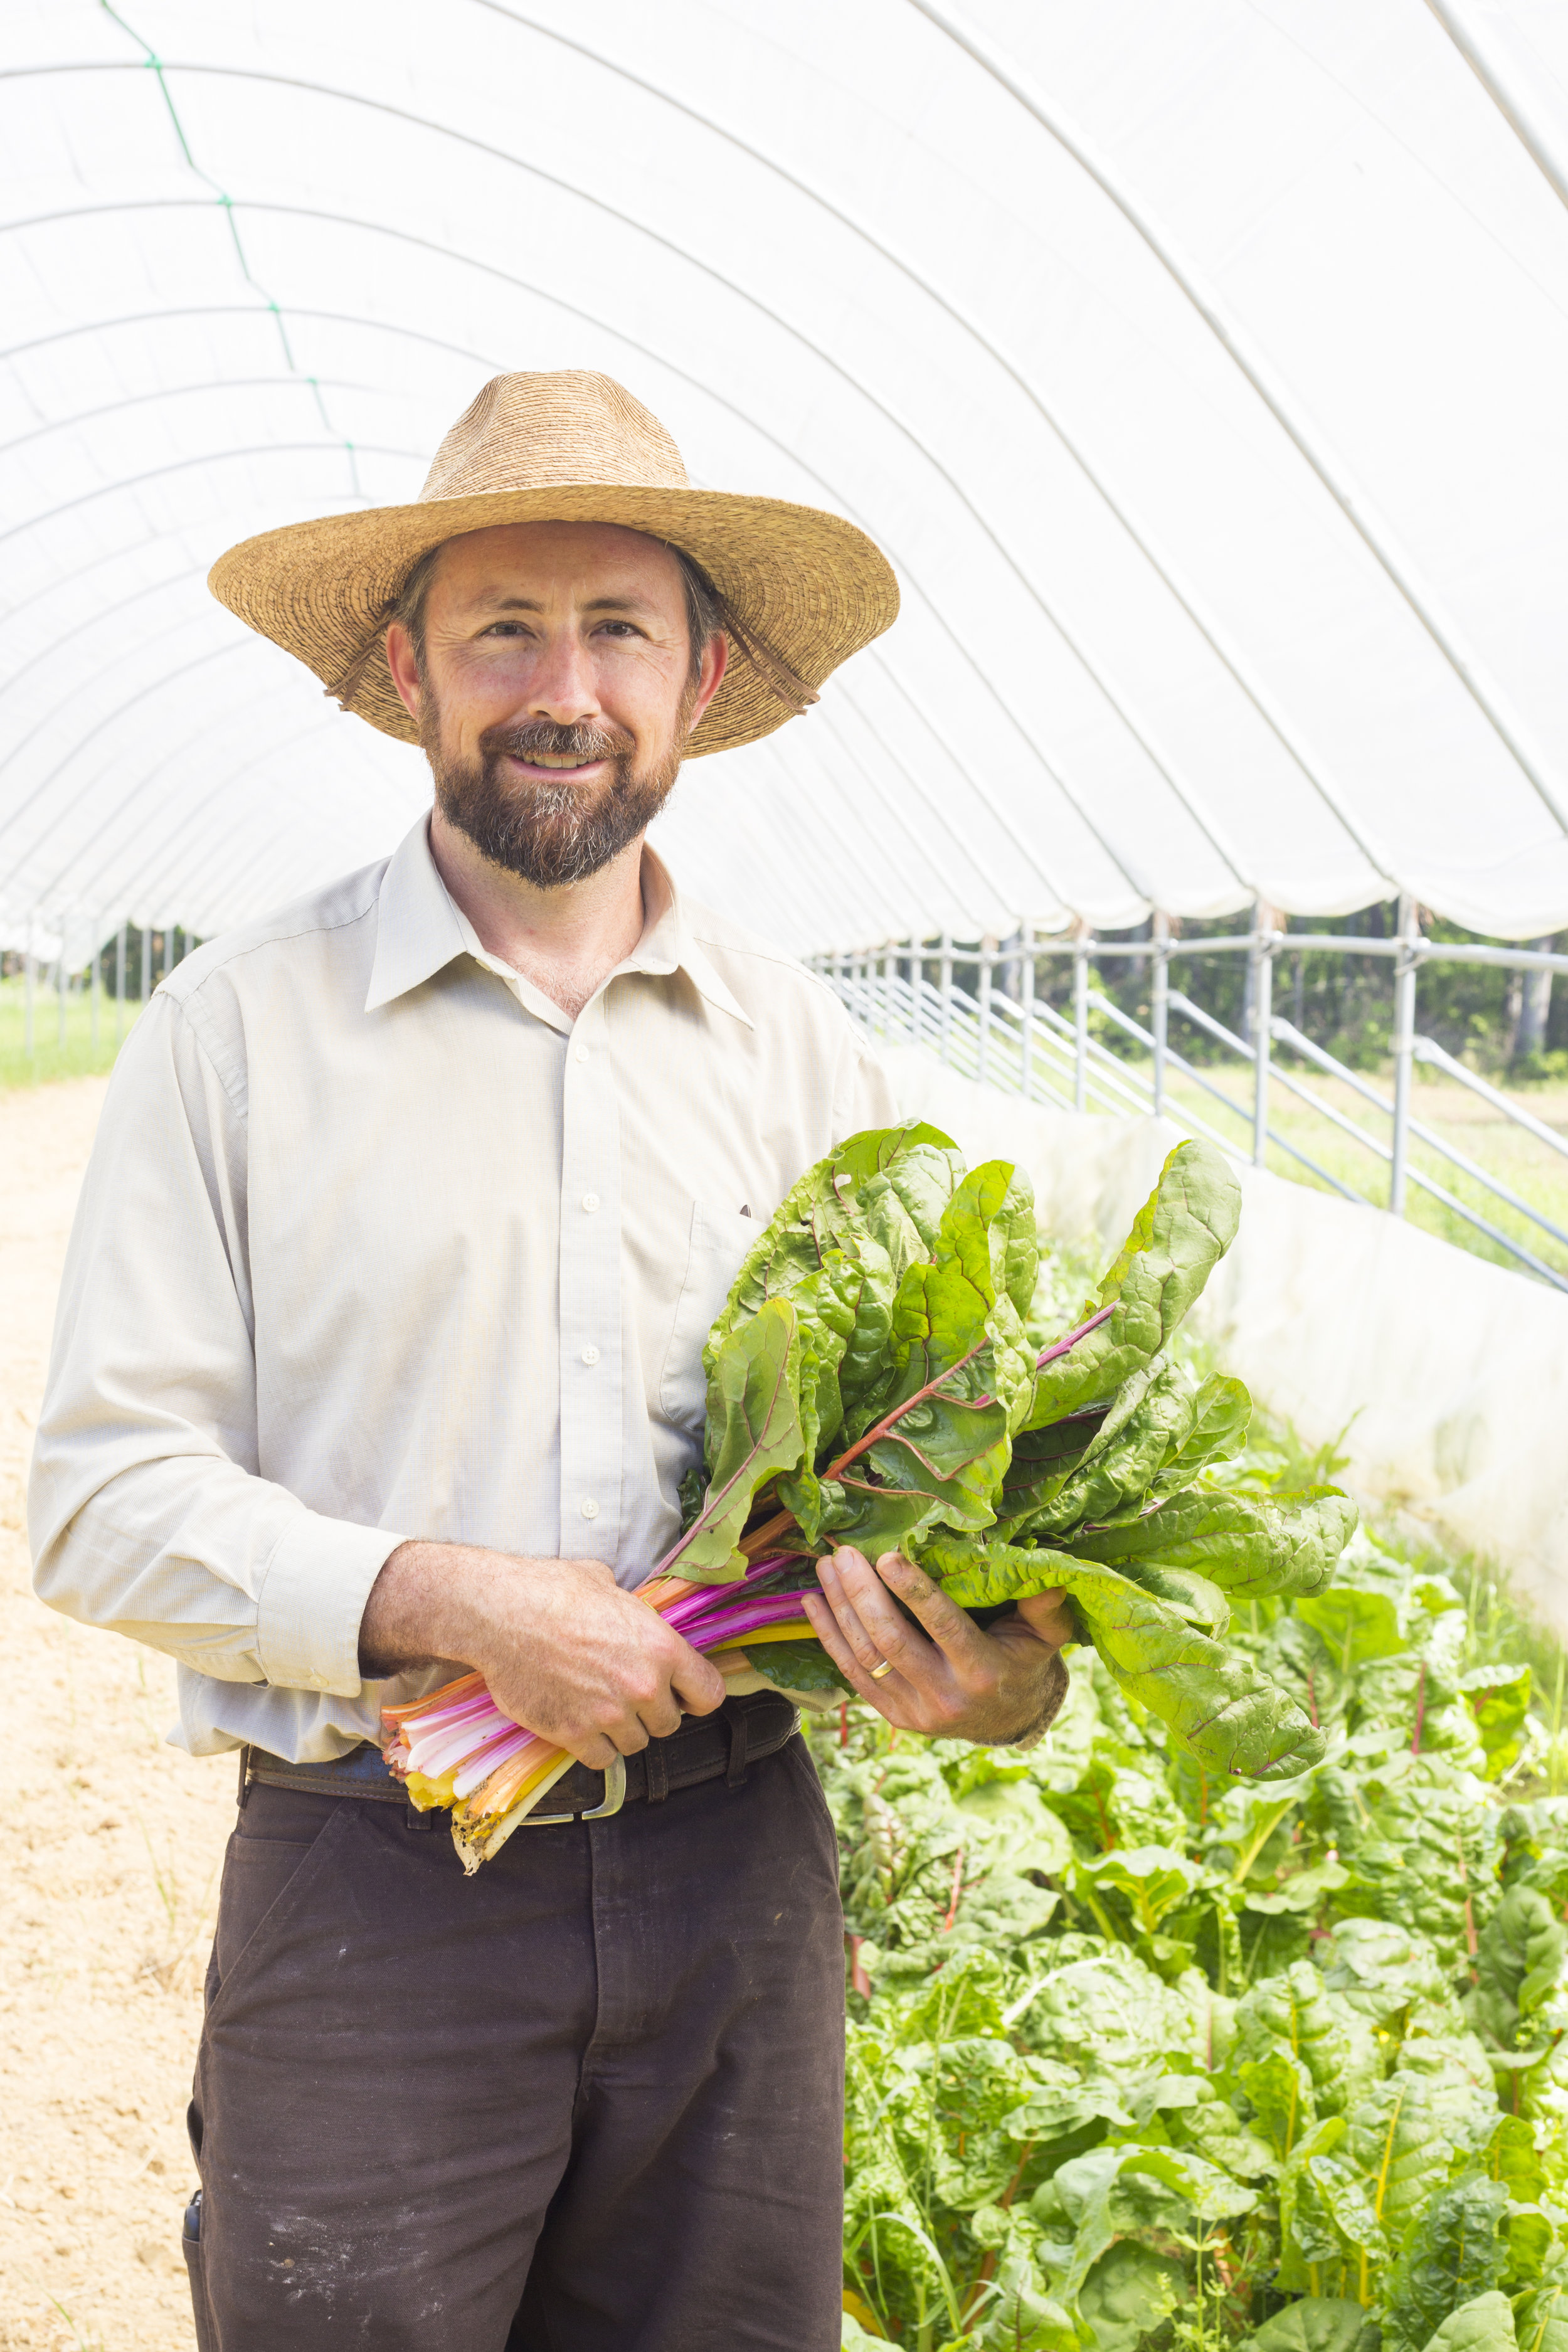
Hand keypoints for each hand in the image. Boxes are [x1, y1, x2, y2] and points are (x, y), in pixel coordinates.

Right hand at [360, 1542, 726, 1769]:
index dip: (696, 1696)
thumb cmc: (553, 1591)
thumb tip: (637, 1621)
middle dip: (651, 1711)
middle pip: (669, 1724)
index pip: (710, 1694)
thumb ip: (636, 1617)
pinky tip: (580, 1722)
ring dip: (621, 1731)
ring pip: (635, 1744)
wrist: (501, 1613)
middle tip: (625, 1693)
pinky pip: (600, 1760)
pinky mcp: (573, 1734)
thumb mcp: (610, 1588)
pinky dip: (592, 1747)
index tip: (684, 1695)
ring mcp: (609, 1714)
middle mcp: (643, 1686)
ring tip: (598, 1706)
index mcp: (662, 1648)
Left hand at [801, 1547, 1072, 1745]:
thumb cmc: (1023, 1660)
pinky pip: (852, 1675)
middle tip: (844, 1553)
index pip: (943, 1627)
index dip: (914, 1592)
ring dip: (840, 1609)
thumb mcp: (1044, 1635)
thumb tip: (1049, 1573)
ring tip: (825, 1567)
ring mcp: (914, 1711)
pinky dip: (829, 1637)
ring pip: (865, 1657)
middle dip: (862, 1594)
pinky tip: (812, 1603)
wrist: (1007, 1719)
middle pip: (892, 1641)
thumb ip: (1045, 1605)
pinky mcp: (893, 1716)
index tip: (887, 1556)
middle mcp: (945, 1696)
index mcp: (982, 1671)